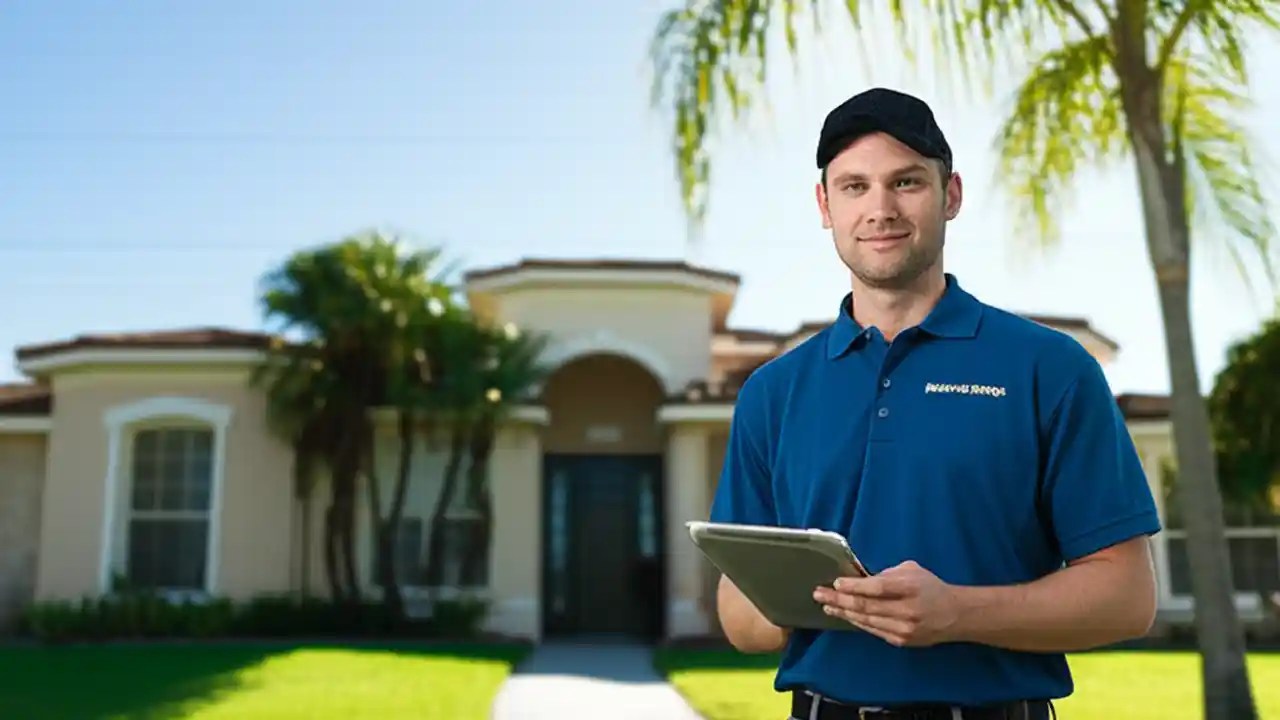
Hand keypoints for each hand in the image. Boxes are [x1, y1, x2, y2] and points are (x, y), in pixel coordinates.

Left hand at [812, 560, 960, 646]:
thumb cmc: (929, 587)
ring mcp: (903, 628)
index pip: (877, 588)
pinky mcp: (901, 640)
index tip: (836, 582)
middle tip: (819, 594)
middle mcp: (907, 610)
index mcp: (910, 588)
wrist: (955, 615)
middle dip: (839, 599)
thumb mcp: (911, 571)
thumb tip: (860, 579)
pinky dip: (856, 622)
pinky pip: (872, 630)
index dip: (854, 586)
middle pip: (866, 606)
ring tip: (826, 605)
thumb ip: (886, 574)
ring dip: (843, 612)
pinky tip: (844, 615)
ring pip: (866, 620)